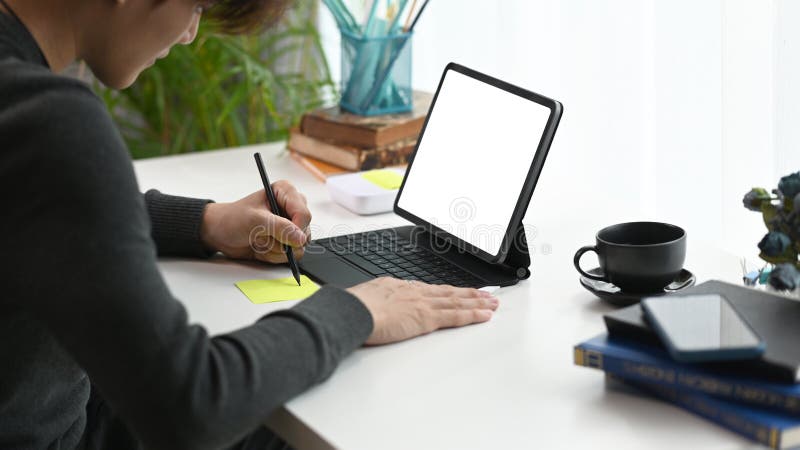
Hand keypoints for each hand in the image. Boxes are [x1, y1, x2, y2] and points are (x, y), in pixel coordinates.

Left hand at [200, 181, 311, 262]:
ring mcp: (290, 226)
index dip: (296, 229)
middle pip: (304, 232)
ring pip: (299, 247)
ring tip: (258, 240)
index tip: (284, 237)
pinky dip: (274, 255)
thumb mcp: (254, 220)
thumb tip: (300, 238)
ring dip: (275, 249)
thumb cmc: (232, 219)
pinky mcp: (286, 241)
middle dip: (281, 240)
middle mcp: (290, 208)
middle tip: (261, 235)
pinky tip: (262, 247)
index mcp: (285, 192)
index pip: (304, 214)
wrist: (220, 234)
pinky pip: (292, 255)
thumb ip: (279, 227)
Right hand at [347, 277, 498, 344]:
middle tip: (485, 294)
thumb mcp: (362, 300)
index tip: (454, 291)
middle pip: (447, 292)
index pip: (428, 289)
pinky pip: (456, 316)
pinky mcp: (427, 318)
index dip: (444, 290)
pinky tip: (485, 315)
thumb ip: (372, 304)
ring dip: (477, 302)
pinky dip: (473, 314)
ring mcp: (422, 304)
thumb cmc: (352, 309)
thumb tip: (368, 307)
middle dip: (468, 293)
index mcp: (397, 287)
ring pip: (456, 301)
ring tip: (492, 303)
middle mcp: (413, 292)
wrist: (352, 311)